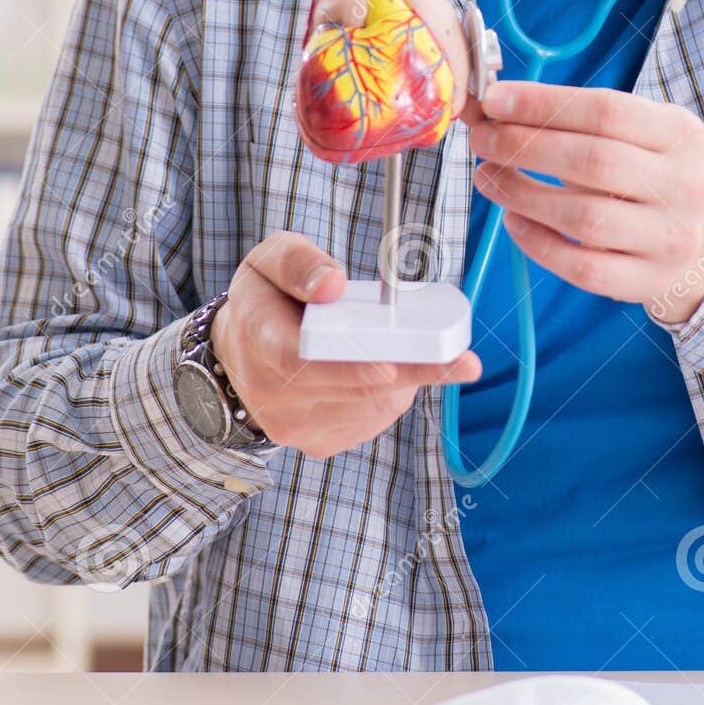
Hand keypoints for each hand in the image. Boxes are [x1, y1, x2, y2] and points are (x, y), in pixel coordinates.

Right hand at [210, 231, 481, 458]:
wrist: (239, 356)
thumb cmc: (266, 300)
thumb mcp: (267, 261)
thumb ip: (297, 263)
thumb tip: (333, 284)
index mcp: (258, 340)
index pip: (298, 361)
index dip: (348, 365)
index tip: (389, 366)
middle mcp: (272, 395)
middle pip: (350, 389)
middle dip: (409, 372)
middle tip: (464, 363)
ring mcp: (296, 427)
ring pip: (369, 405)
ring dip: (406, 378)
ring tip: (428, 351)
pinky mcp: (320, 444)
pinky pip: (371, 418)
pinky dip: (393, 392)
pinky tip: (392, 368)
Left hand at [468, 82, 703, 325]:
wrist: (697, 237)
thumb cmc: (642, 174)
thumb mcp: (625, 134)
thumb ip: (563, 116)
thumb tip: (488, 105)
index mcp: (679, 133)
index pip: (606, 110)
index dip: (543, 104)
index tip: (494, 102)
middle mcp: (683, 185)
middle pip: (594, 161)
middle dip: (526, 147)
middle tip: (484, 141)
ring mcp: (669, 237)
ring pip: (585, 218)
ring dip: (523, 195)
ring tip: (488, 178)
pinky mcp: (648, 280)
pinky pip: (583, 267)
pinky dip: (539, 243)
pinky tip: (513, 220)